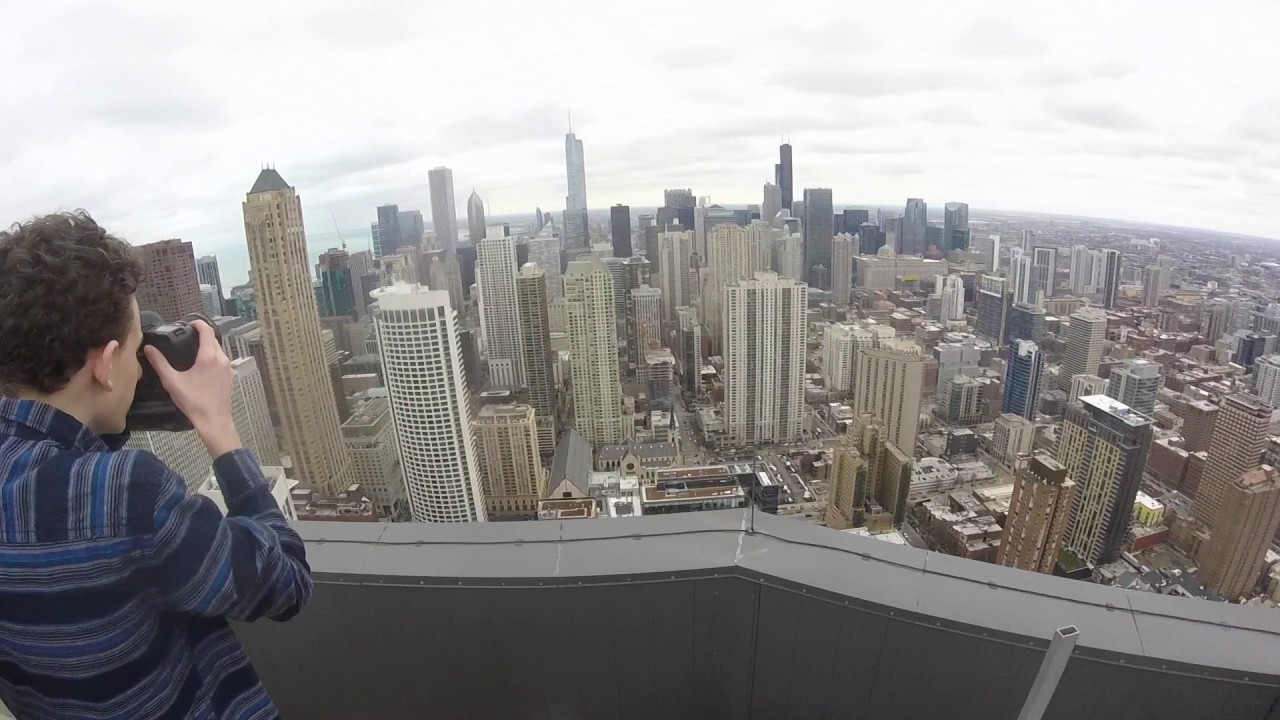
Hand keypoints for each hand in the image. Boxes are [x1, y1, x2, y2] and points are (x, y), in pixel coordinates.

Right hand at [144, 320, 242, 456]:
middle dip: (202, 334)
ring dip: (208, 345)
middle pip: (213, 338)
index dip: (198, 323)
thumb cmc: (193, 401)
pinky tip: (202, 364)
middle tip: (187, 335)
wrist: (214, 420)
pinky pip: (222, 359)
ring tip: (193, 348)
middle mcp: (222, 358)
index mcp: (209, 356)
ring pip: (219, 349)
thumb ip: (160, 363)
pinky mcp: (230, 376)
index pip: (207, 330)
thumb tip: (148, 349)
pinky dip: (213, 356)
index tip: (189, 323)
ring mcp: (228, 367)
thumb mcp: (172, 381)